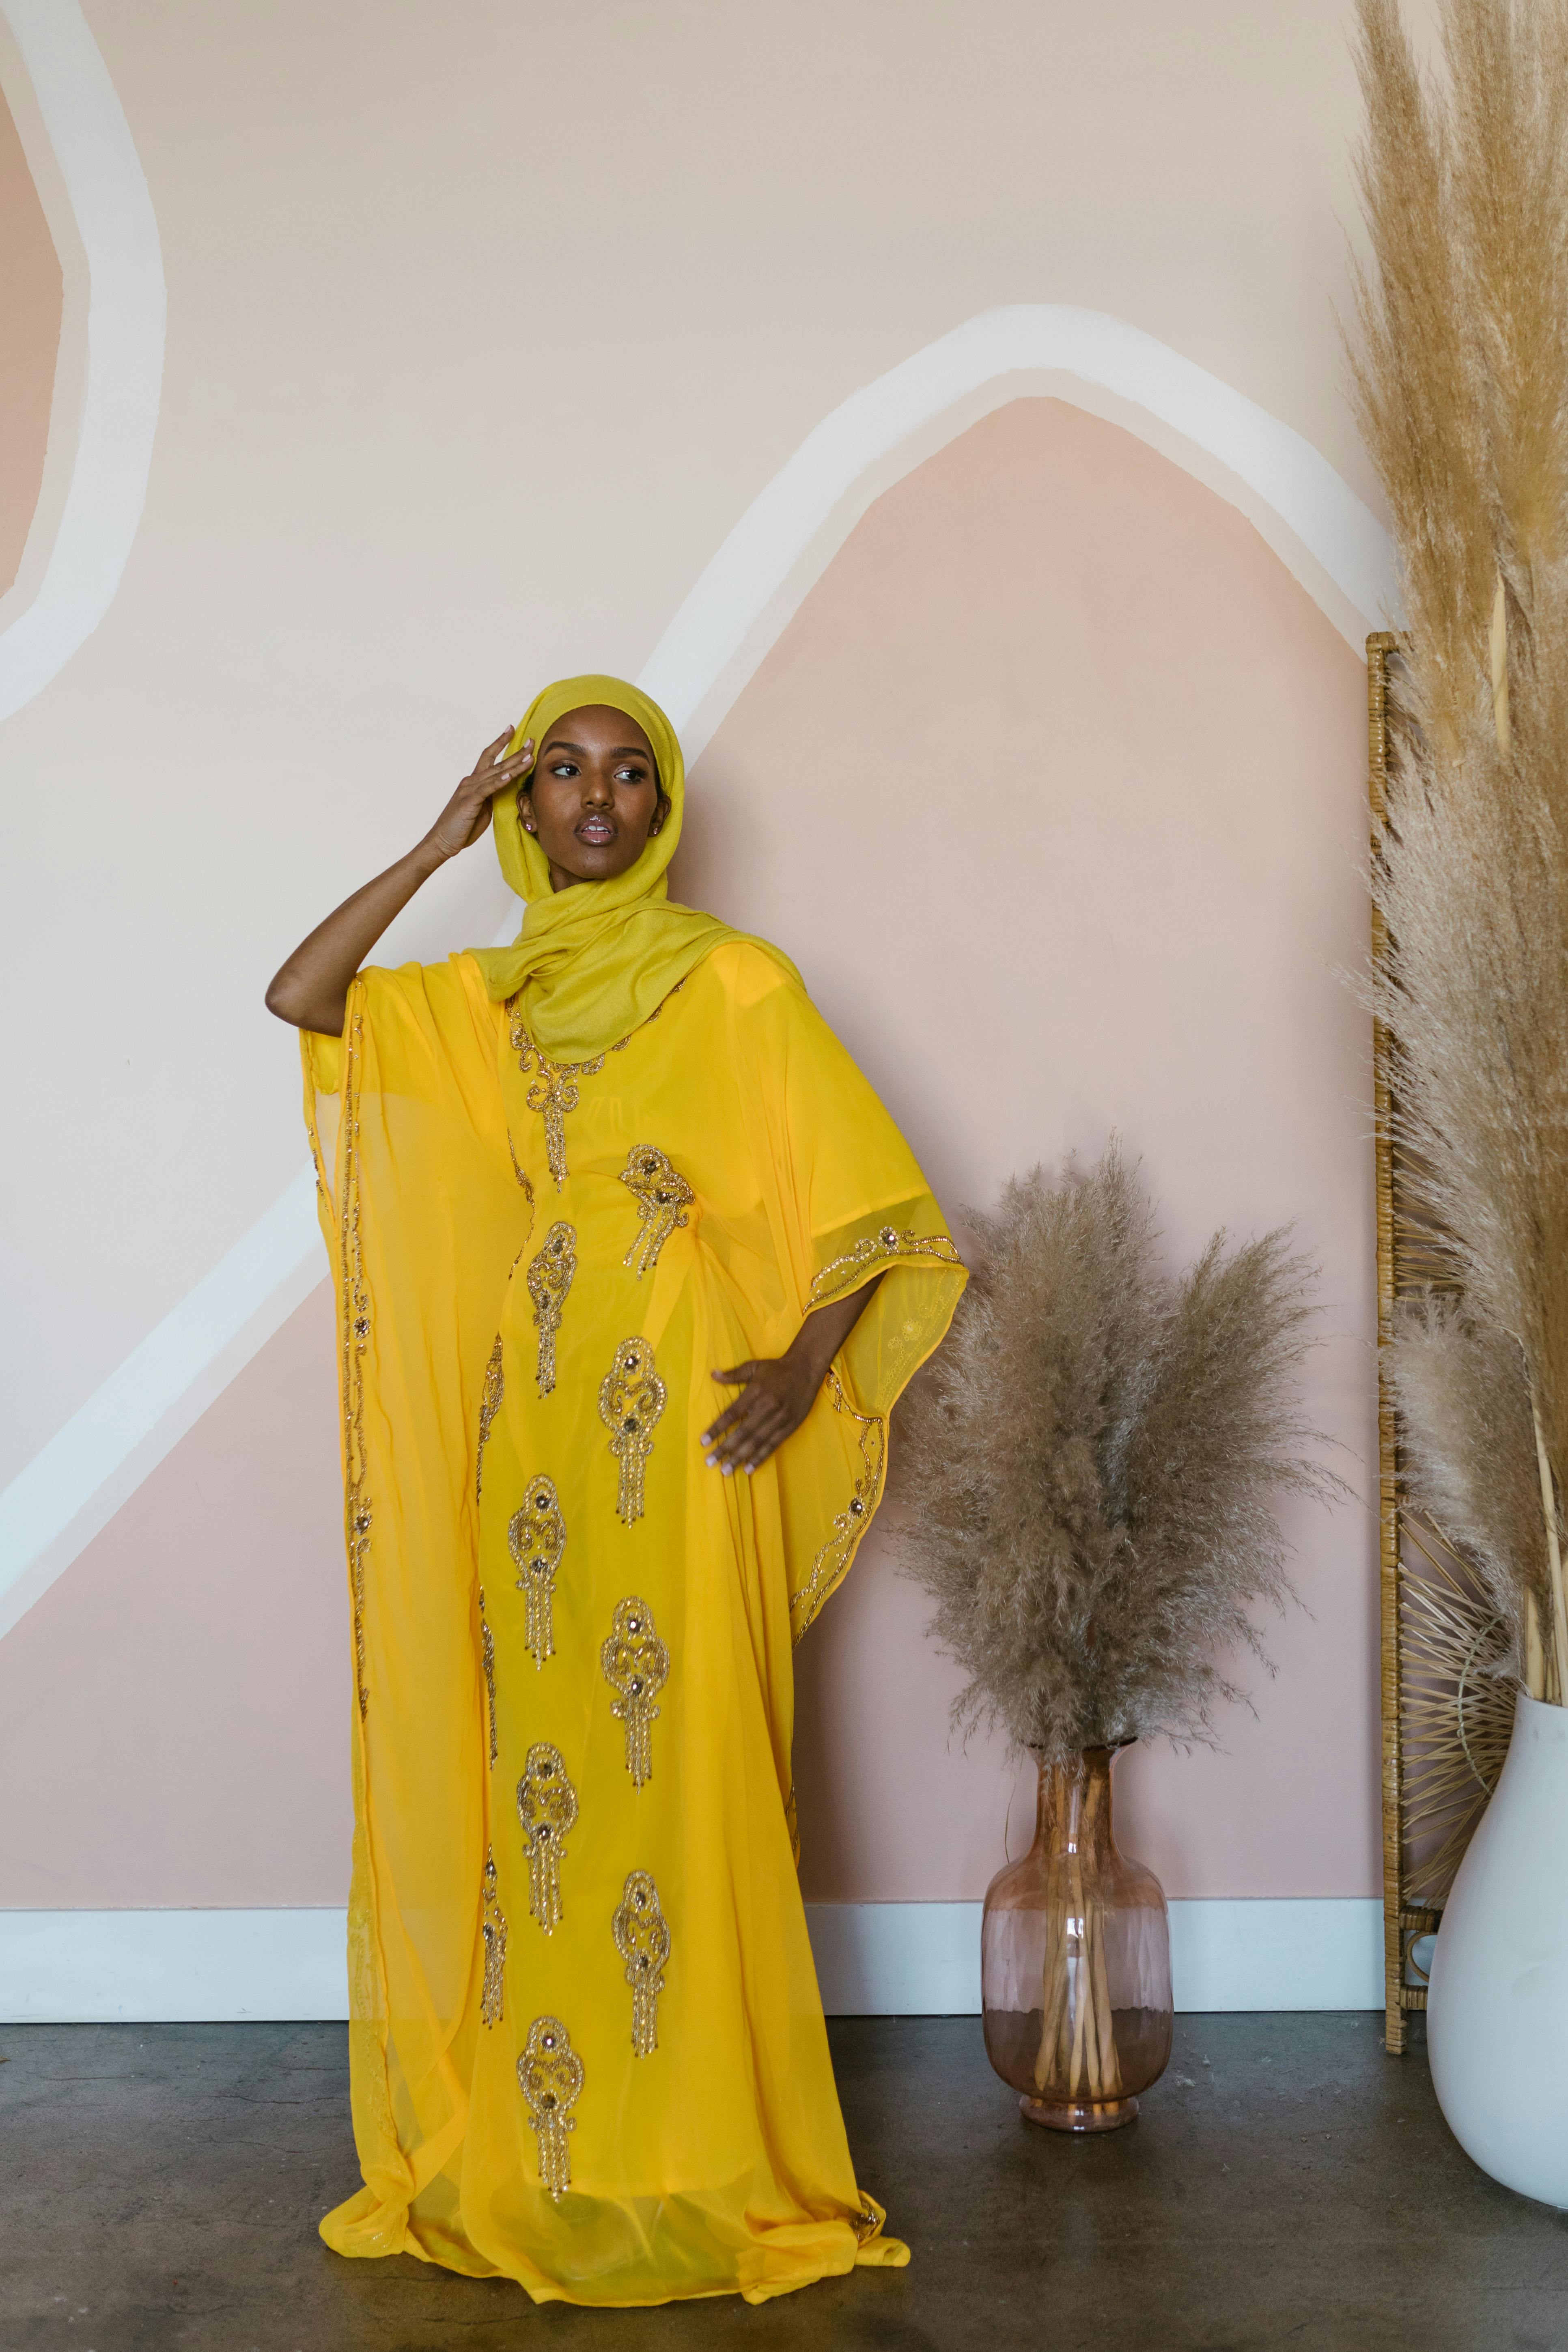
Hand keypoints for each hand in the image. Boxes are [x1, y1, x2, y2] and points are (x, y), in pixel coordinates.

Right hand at [420, 728, 535, 863]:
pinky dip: (498, 782)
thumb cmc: (462, 827)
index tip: (511, 730)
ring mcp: (469, 790)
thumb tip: (505, 789)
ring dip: (514, 765)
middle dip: (515, 751)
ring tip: (529, 756)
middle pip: (496, 762)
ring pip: (495, 773)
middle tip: (531, 740)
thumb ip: (492, 796)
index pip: (488, 757)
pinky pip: (486, 789)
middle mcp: (471, 781)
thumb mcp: (482, 809)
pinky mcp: (469, 801)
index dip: (500, 743)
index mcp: (474, 782)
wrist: (443, 840)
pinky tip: (509, 776)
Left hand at [702, 1351, 823, 1474]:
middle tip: (710, 1462)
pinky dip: (760, 1457)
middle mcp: (767, 1407)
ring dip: (739, 1457)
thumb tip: (713, 1375)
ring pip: (757, 1441)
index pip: (732, 1414)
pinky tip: (748, 1468)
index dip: (717, 1429)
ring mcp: (780, 1418)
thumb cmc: (777, 1368)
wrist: (806, 1369)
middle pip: (742, 1432)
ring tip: (726, 1471)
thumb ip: (733, 1374)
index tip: (703, 1442)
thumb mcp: (754, 1366)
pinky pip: (773, 1445)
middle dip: (725, 1449)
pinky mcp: (791, 1426)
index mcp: (755, 1392)